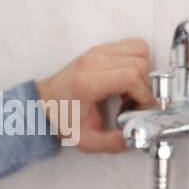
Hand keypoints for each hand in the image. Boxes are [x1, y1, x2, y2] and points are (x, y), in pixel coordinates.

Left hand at [35, 38, 154, 152]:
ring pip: (139, 50)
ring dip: (143, 72)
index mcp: (88, 82)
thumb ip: (113, 143)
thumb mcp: (86, 140)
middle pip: (139, 63)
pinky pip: (132, 46)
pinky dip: (137, 61)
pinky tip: (126, 80)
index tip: (140, 109)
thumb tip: (137, 138)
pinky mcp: (100, 49)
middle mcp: (93, 61)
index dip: (144, 94)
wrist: (44, 104)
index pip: (131, 76)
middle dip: (145, 86)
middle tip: (134, 103)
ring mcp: (97, 52)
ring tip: (130, 90)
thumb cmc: (62, 118)